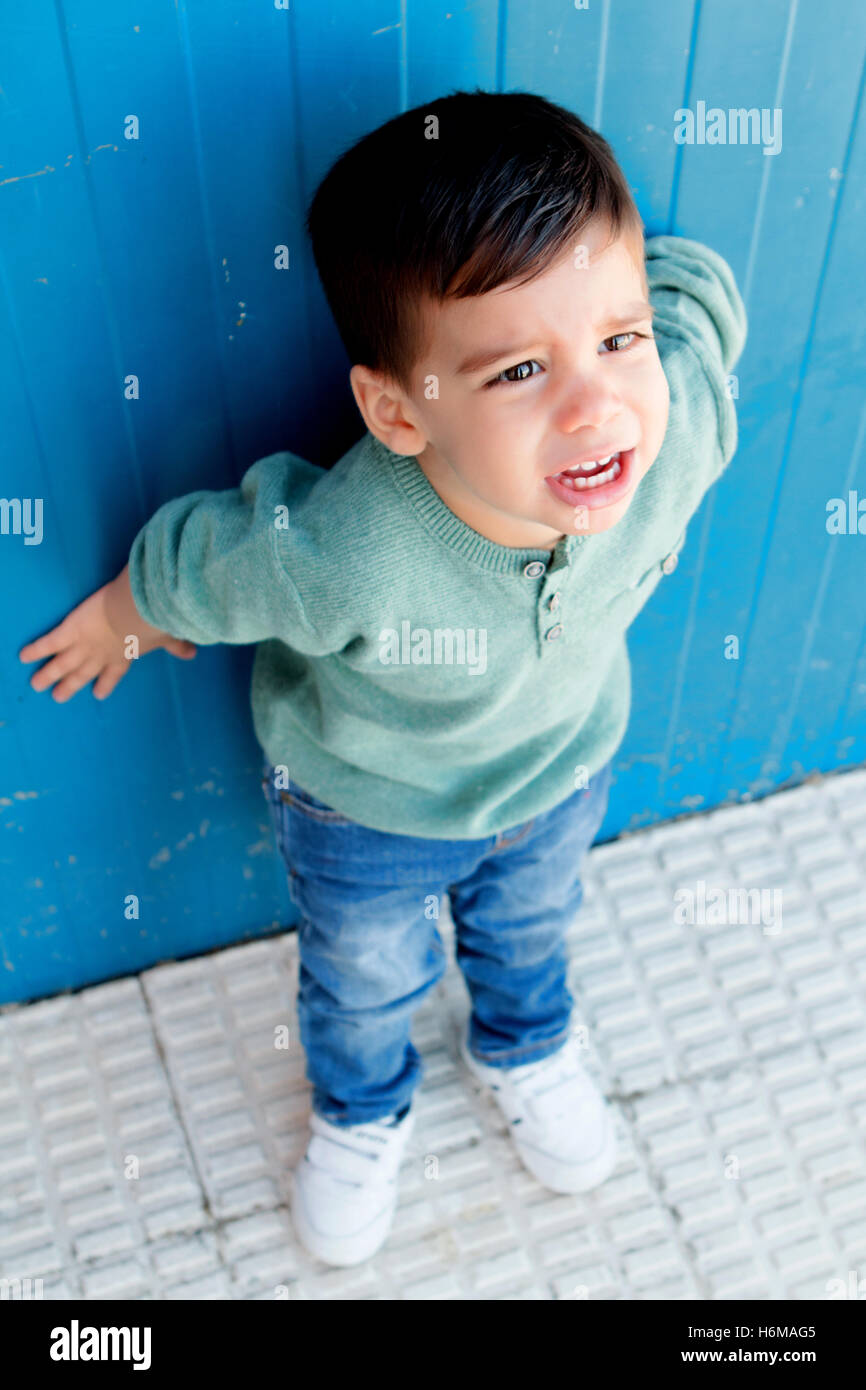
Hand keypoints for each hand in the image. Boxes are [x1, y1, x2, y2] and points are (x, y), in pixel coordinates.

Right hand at [18, 564, 196, 702]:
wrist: (134, 613)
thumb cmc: (153, 623)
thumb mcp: (167, 635)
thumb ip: (176, 645)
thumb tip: (193, 653)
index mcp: (122, 657)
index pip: (112, 674)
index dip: (106, 683)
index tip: (99, 693)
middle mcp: (100, 656)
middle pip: (82, 675)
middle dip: (70, 686)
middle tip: (59, 697)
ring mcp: (82, 646)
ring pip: (62, 664)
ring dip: (49, 674)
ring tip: (36, 684)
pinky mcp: (69, 632)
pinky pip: (49, 643)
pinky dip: (36, 649)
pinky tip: (23, 656)